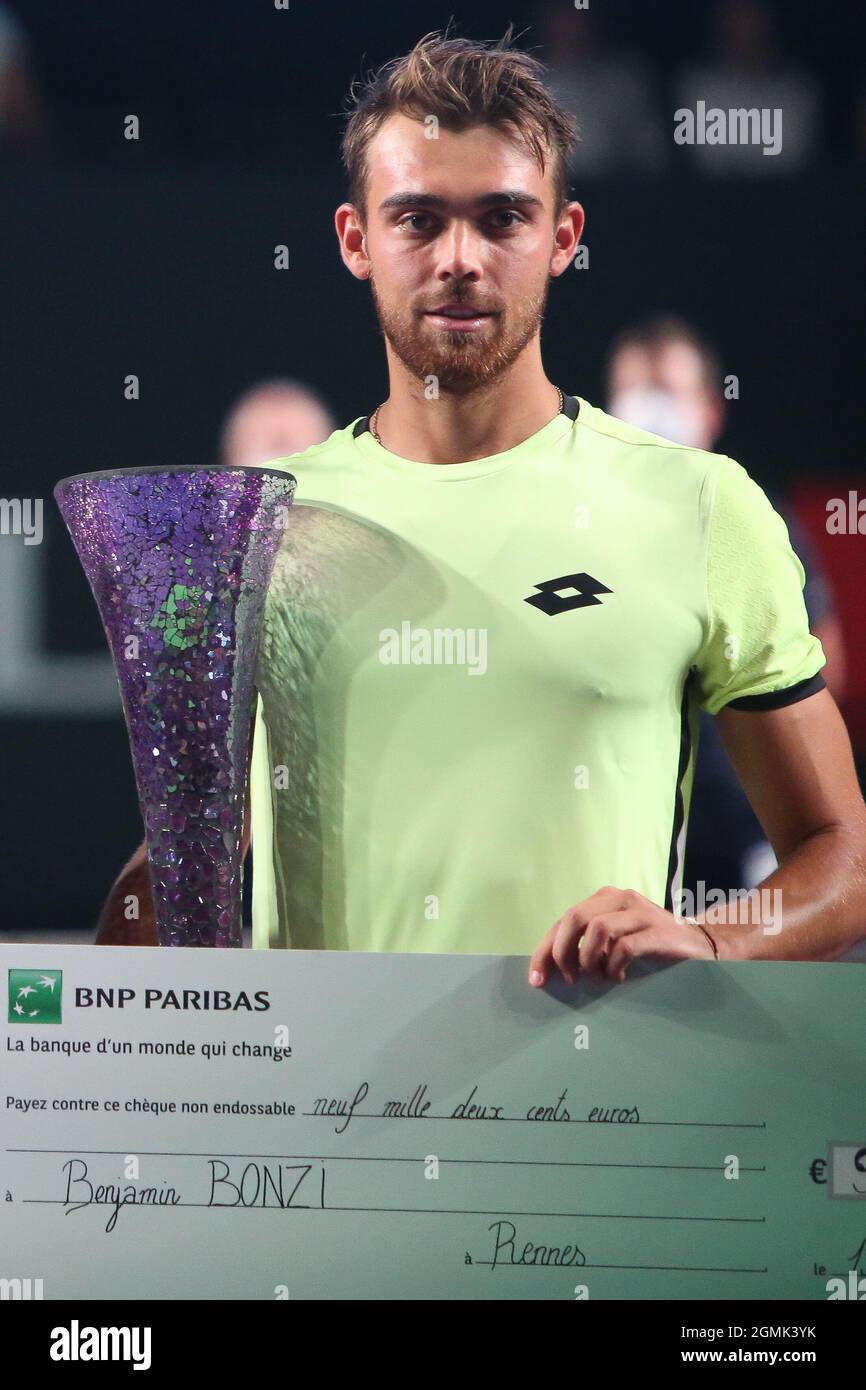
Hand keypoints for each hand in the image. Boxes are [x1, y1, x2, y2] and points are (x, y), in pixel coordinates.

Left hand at [528, 886, 719, 986]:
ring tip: (598, 977)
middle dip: (562, 952)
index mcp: (605, 898)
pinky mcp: (659, 932)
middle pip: (575, 918)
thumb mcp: (615, 938)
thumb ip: (588, 943)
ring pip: (597, 930)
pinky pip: (624, 947)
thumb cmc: (650, 944)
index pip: (564, 919)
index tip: (537, 977)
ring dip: (590, 960)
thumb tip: (553, 966)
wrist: (698, 944)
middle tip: (569, 979)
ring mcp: (641, 913)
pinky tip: (619, 978)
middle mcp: (620, 899)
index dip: (546, 949)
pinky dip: (614, 967)